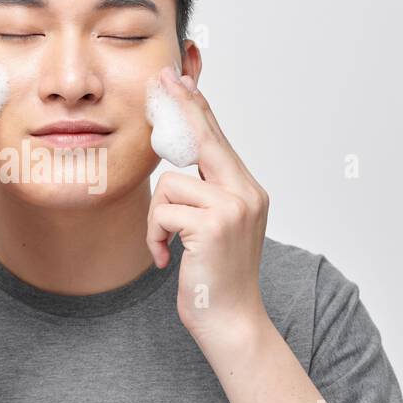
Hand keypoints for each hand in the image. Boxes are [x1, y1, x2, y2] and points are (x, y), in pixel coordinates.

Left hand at [146, 65, 271, 347]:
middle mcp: (247, 193)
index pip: (218, 139)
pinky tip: (168, 259)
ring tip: (167, 247)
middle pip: (203, 138)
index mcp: (248, 191)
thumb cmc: (215, 278)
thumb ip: (204, 195)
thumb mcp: (212, 229)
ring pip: (169, 184)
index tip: (180, 80)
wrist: (231, 322)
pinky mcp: (212, 225)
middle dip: (179, 108)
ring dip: (156, 219)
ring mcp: (233, 207)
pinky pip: (162, 211)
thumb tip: (176, 166)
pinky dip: (154, 236)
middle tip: (161, 79)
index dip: (196, 108)